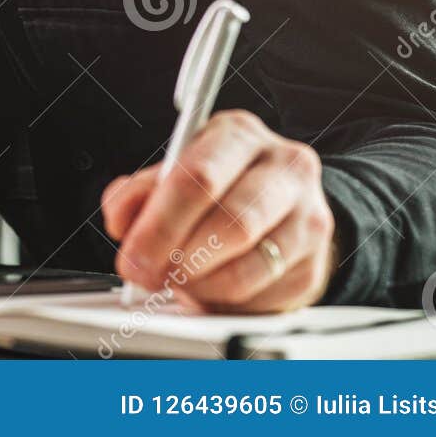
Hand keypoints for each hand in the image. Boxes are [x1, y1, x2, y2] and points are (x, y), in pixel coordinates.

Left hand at [102, 109, 336, 312]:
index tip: (133, 255)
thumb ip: (138, 193)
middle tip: (148, 276)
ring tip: (176, 282)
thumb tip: (121, 223)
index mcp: (238, 134)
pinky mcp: (314, 262)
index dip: (161, 223)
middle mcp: (284, 167)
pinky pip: (264, 296)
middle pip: (231, 222)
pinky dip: (226, 302)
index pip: (199, 177)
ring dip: (201, 285)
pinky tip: (208, 290)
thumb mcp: (172, 172)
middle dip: (178, 258)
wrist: (278, 206)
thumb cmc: (216, 186)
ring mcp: (309, 215)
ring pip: (249, 265)